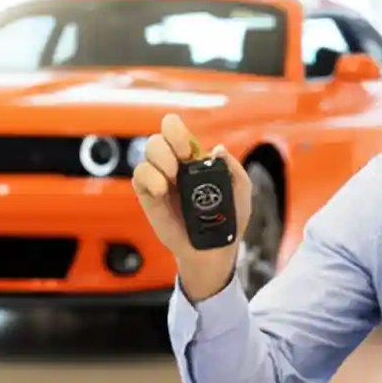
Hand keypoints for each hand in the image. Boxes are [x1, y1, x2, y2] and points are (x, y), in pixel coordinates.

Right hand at [132, 113, 252, 301]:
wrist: (213, 252)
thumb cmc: (228, 220)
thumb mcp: (241, 192)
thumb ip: (234, 169)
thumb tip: (218, 149)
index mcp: (195, 158)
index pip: (176, 130)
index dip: (177, 132)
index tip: (188, 151)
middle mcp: (174, 165)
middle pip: (158, 138)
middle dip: (168, 145)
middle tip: (180, 166)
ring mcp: (160, 180)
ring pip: (147, 153)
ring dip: (159, 161)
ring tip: (171, 181)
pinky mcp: (149, 197)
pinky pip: (139, 177)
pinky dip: (148, 178)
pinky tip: (162, 190)